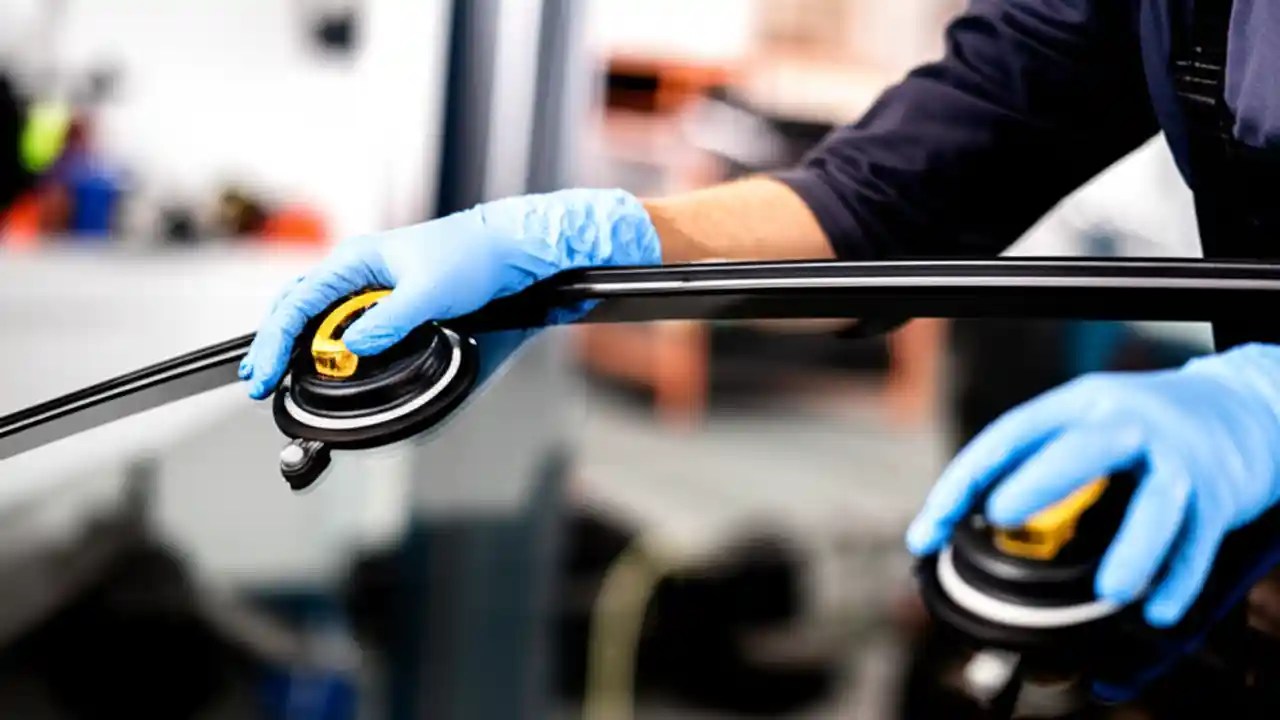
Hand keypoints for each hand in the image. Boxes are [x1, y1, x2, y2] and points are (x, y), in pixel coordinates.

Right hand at [239, 189, 661, 398]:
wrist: (515, 250)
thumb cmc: (477, 255)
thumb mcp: (430, 293)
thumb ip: (388, 322)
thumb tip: (352, 348)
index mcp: (357, 261)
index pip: (299, 303)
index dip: (274, 341)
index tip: (262, 372)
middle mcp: (360, 272)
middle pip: (300, 308)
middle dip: (275, 344)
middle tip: (260, 380)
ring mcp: (377, 287)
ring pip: (322, 317)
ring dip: (300, 345)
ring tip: (281, 373)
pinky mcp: (396, 302)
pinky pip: (351, 324)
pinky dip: (332, 344)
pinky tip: (330, 362)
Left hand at [906, 343, 1279, 626]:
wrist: (1240, 407)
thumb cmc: (1142, 429)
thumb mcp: (1083, 425)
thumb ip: (1032, 464)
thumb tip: (965, 523)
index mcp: (1076, 405)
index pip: (1008, 437)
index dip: (962, 482)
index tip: (926, 530)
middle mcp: (1126, 423)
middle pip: (1082, 450)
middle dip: (1039, 482)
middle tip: (1001, 516)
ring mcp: (1177, 456)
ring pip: (1157, 501)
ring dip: (1134, 549)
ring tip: (1110, 592)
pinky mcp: (1218, 491)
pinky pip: (1199, 539)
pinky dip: (1179, 577)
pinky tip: (1157, 610)